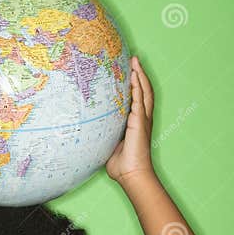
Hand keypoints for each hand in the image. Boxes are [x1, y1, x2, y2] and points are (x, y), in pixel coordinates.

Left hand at [105, 55, 154, 184]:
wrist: (131, 175)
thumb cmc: (121, 164)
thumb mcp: (110, 144)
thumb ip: (104, 134)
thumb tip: (89, 131)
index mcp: (136, 122)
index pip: (138, 98)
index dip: (136, 83)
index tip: (130, 70)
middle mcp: (142, 118)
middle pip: (144, 90)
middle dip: (139, 74)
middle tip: (134, 59)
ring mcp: (142, 119)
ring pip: (144, 92)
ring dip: (140, 76)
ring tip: (135, 62)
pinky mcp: (139, 122)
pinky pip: (139, 101)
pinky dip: (138, 87)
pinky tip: (135, 77)